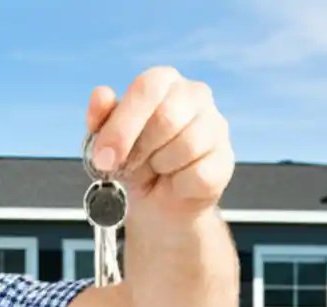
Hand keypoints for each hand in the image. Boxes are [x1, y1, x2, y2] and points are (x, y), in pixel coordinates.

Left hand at [86, 66, 233, 220]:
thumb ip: (101, 118)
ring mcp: (216, 125)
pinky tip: (174, 182)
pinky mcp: (225, 159)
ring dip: (159, 166)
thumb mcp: (107, 142)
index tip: (103, 157)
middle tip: (128, 166)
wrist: (155, 203)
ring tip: (155, 169)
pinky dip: (177, 185)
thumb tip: (101, 95)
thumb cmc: (132, 162)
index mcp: (162, 82)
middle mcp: (195, 95)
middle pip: (166, 118)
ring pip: (186, 145)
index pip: (147, 88)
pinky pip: (198, 173)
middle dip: (139, 150)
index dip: (122, 125)